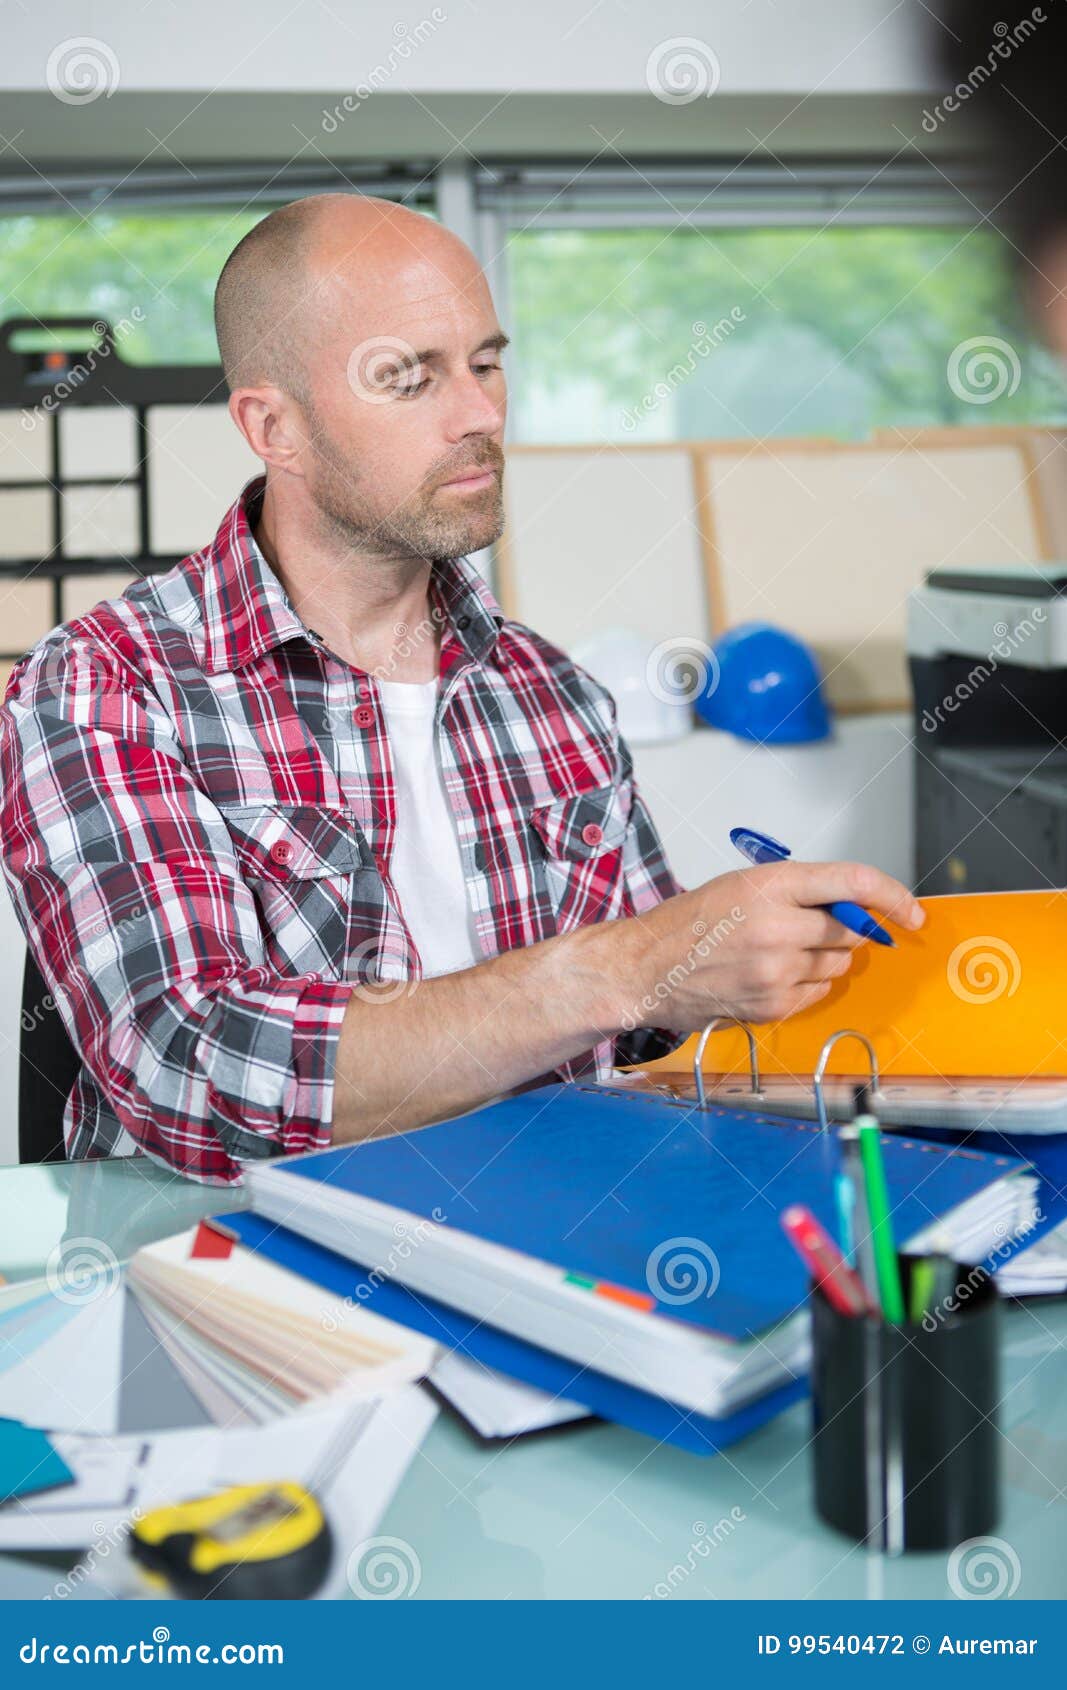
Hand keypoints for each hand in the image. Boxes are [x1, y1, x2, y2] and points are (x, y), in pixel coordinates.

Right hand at [620, 860, 923, 1032]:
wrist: (646, 968)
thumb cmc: (689, 923)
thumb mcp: (742, 884)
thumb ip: (800, 890)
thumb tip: (857, 906)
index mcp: (770, 884)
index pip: (854, 883)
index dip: (893, 896)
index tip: (912, 910)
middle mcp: (778, 927)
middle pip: (852, 929)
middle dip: (847, 928)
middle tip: (815, 927)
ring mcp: (777, 971)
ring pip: (839, 964)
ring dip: (825, 957)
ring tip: (780, 951)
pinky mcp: (774, 1005)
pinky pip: (818, 992)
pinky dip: (806, 982)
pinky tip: (770, 974)